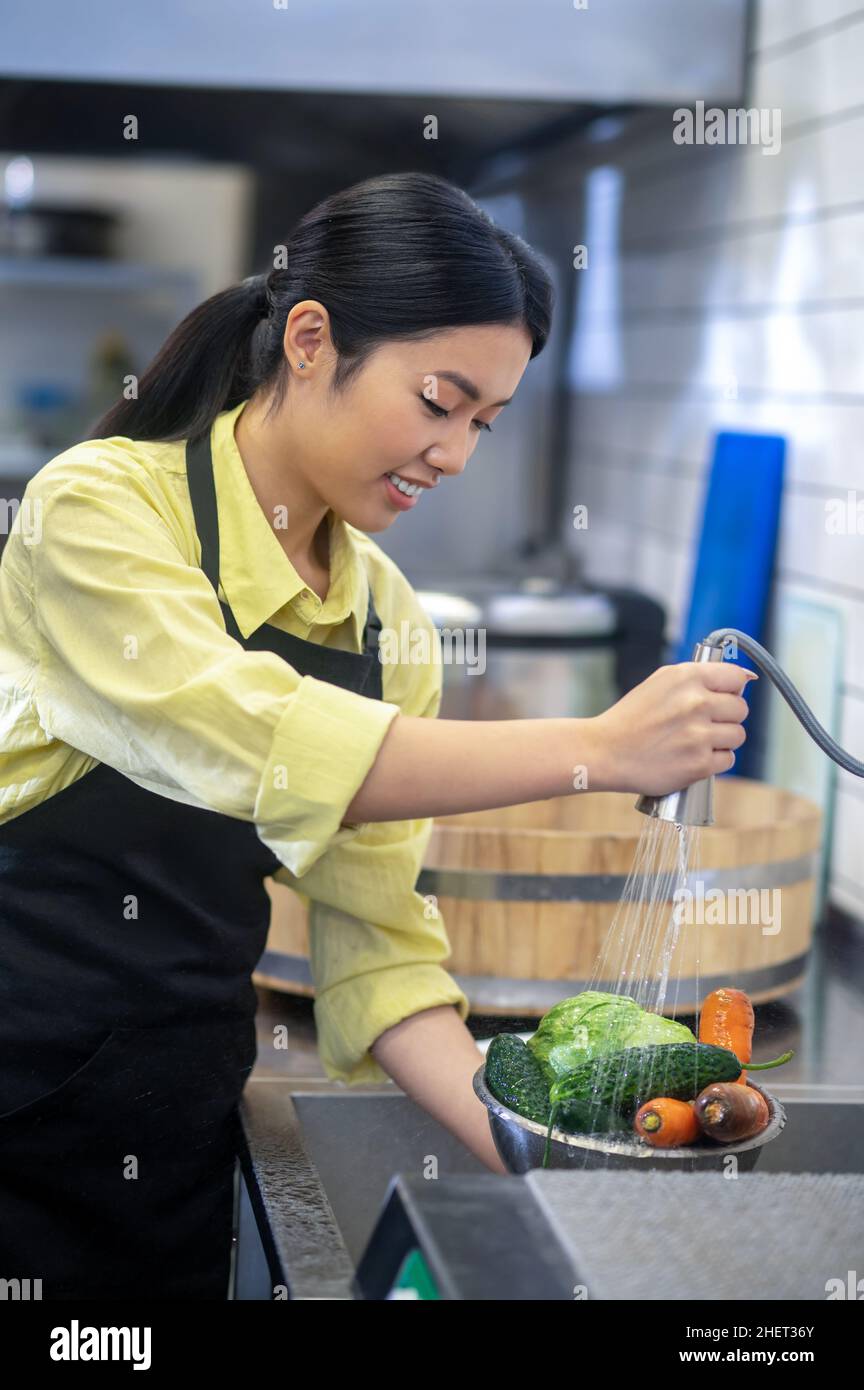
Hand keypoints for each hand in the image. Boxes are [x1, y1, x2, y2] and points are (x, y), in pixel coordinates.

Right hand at [586, 660, 757, 796]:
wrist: (604, 751)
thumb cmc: (631, 718)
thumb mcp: (660, 682)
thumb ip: (697, 677)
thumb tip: (742, 679)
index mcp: (687, 678)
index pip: (736, 678)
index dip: (732, 689)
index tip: (724, 697)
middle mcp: (696, 703)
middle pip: (741, 709)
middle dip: (727, 716)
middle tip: (703, 723)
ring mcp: (699, 735)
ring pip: (737, 735)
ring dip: (722, 740)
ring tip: (696, 741)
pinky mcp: (699, 764)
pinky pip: (728, 759)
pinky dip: (714, 761)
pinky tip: (692, 756)